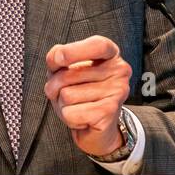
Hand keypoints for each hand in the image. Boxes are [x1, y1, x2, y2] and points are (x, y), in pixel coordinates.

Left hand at [44, 35, 132, 155]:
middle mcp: (119, 71)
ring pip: (67, 95)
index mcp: (111, 54)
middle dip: (56, 87)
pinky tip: (82, 118)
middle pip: (70, 74)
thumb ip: (59, 58)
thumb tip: (56, 57)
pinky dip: (68, 118)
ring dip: (62, 104)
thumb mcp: (67, 70)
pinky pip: (71, 113)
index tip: (57, 58)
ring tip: (77, 106)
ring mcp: (117, 91)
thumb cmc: (81, 93)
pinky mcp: (109, 112)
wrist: (97, 128)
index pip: (98, 45)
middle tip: (67, 94)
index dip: (74, 51)